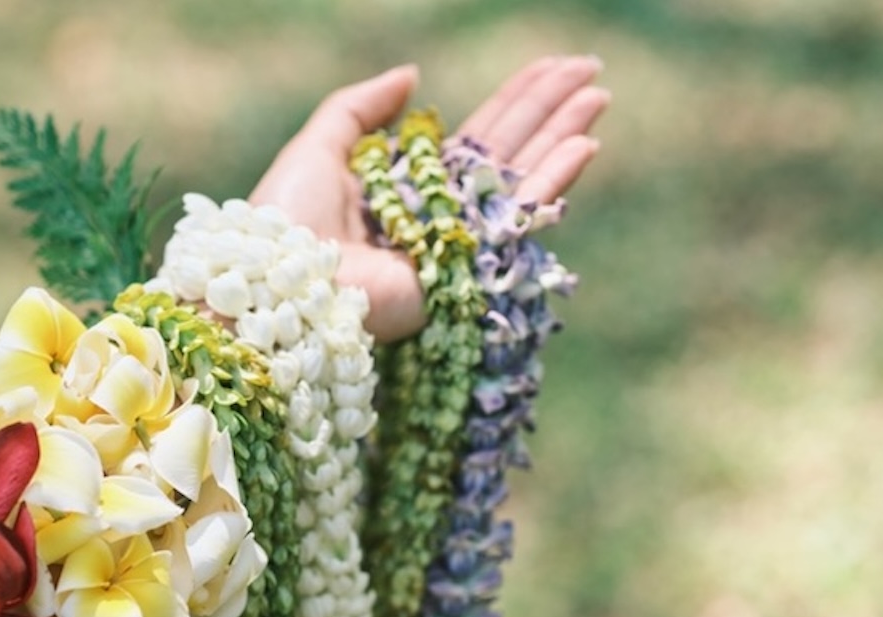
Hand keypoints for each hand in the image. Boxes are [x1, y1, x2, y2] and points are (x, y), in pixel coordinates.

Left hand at [249, 56, 609, 341]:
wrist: (284, 283)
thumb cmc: (288, 219)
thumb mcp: (319, 145)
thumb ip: (361, 106)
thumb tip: (412, 73)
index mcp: (407, 186)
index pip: (476, 136)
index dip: (515, 100)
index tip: (552, 67)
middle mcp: (438, 214)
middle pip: (507, 151)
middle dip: (549, 110)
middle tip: (591, 69)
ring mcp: (456, 242)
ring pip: (520, 177)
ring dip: (561, 135)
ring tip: (598, 98)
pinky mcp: (465, 267)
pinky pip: (516, 216)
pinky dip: (550, 180)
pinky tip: (582, 146)